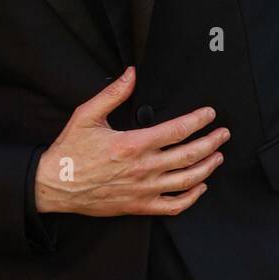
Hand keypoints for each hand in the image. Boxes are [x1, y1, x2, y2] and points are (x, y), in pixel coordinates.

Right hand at [34, 66, 227, 216]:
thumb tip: (131, 73)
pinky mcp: (139, 206)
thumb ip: (113, 93)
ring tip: (217, 156)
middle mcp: (142, 168)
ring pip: (187, 181)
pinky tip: (199, 186)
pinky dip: (192, 197)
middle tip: (224, 134)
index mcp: (132, 144)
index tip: (210, 114)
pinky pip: (174, 206)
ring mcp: (143, 190)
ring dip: (207, 167)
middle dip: (212, 142)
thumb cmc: (70, 150)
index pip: (177, 131)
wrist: (54, 185)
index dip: (198, 121)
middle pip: (189, 155)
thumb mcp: (87, 115)